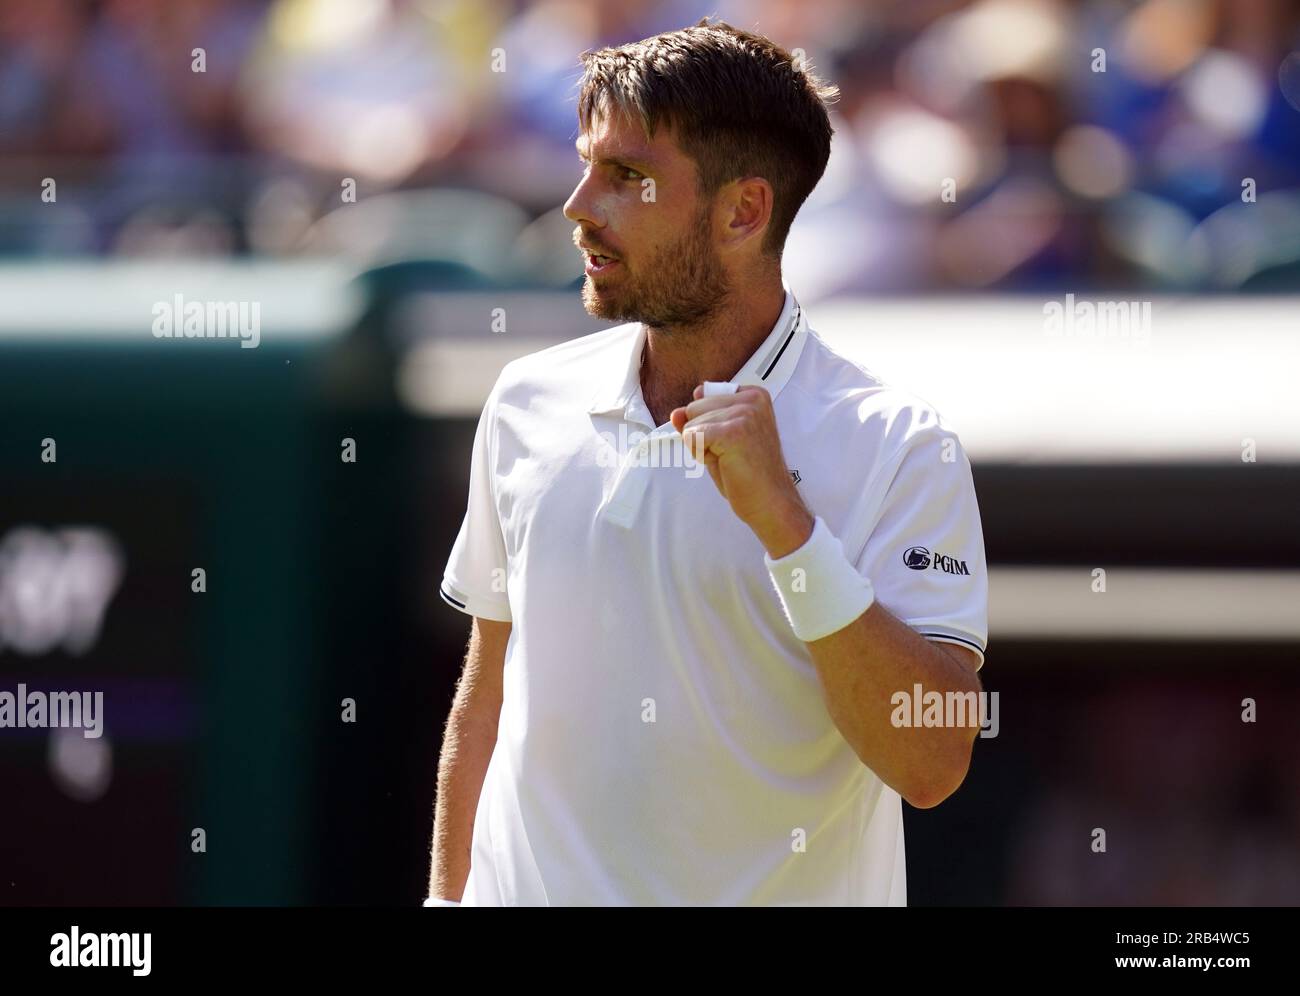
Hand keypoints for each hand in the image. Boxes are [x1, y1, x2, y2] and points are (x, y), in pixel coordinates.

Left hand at [671, 384, 813, 556]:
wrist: (770, 502)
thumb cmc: (750, 474)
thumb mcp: (720, 439)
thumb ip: (699, 421)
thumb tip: (676, 413)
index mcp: (753, 394)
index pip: (702, 396)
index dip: (708, 424)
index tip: (732, 441)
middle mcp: (752, 399)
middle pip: (694, 408)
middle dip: (702, 435)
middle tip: (730, 454)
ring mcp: (744, 413)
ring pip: (690, 424)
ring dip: (703, 447)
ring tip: (730, 460)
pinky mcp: (733, 432)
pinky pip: (692, 437)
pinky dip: (700, 455)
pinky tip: (725, 463)